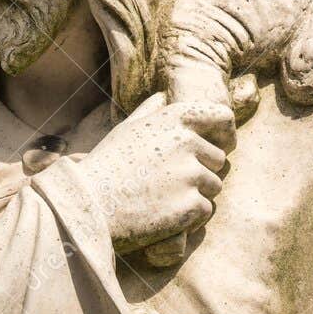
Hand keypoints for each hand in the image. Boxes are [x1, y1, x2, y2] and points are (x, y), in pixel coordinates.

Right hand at [79, 93, 231, 253]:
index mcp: (173, 119)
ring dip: (195, 195)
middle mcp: (186, 142)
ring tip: (163, 199)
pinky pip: (205, 210)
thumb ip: (150, 111)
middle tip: (170, 183)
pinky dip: (190, 216)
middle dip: (201, 172)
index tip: (220, 146)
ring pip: (213, 186)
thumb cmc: (106, 167)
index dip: (224, 134)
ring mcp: (189, 174)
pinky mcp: (190, 205)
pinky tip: (164, 215)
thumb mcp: (126, 130)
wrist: (87, 206)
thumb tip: (162, 97)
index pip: (223, 117)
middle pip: (218, 159)